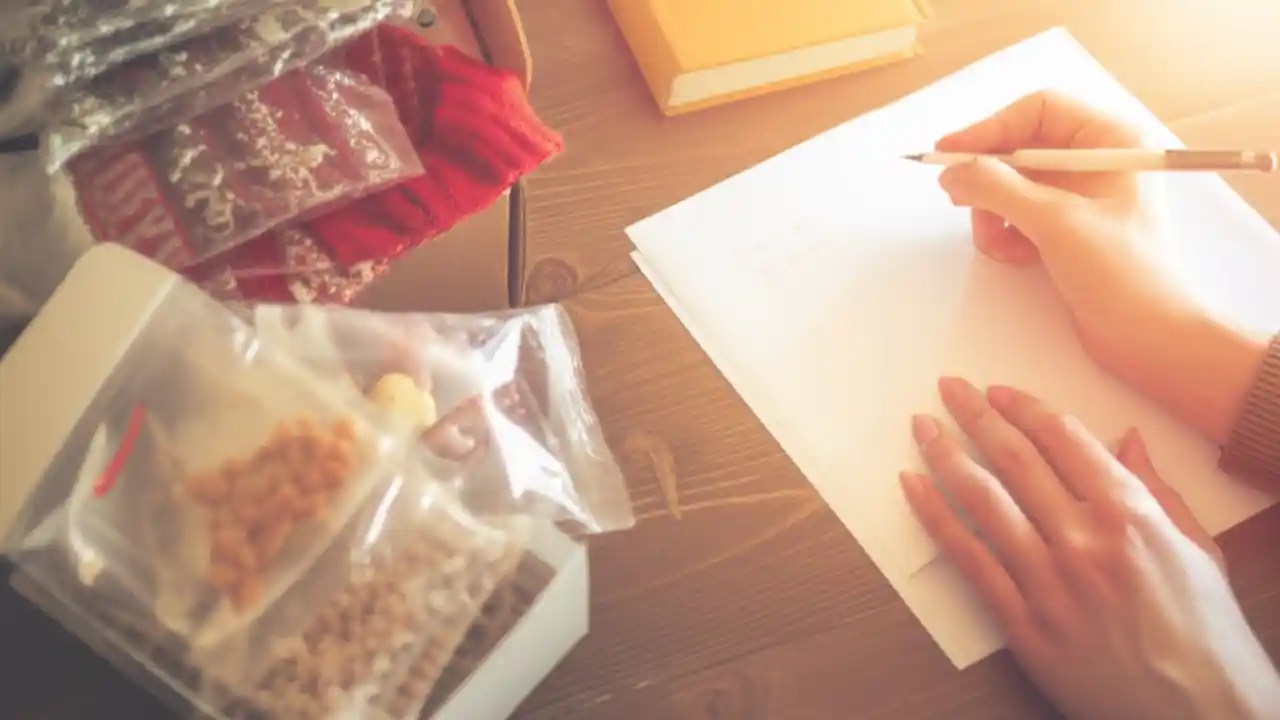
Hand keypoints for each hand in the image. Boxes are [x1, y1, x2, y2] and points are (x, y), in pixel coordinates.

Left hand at [902, 378, 1279, 719]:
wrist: (1198, 714)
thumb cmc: (1207, 635)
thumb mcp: (1199, 550)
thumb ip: (1156, 489)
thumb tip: (1125, 439)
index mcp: (1130, 514)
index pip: (1063, 439)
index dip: (1023, 408)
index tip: (997, 392)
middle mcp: (1083, 538)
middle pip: (1014, 459)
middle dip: (974, 415)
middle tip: (948, 387)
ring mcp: (1048, 580)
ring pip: (981, 500)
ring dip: (944, 455)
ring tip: (922, 428)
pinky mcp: (1022, 621)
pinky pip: (967, 558)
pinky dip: (934, 517)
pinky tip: (912, 488)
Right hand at [935, 91, 1266, 442]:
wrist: (1148, 337)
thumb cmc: (1123, 274)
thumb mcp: (1056, 222)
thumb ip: (998, 188)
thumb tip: (952, 170)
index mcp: (1111, 141)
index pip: (1039, 111)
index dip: (990, 128)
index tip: (950, 151)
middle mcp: (1096, 162)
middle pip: (1020, 148)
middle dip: (989, 178)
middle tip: (958, 198)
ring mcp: (1081, 197)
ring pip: (1013, 185)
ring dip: (993, 213)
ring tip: (996, 242)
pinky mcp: (1067, 230)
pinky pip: (1018, 215)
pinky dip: (1005, 233)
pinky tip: (1013, 256)